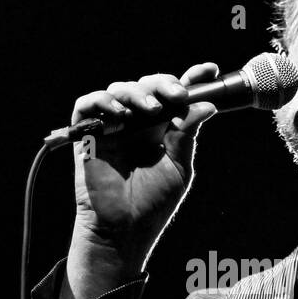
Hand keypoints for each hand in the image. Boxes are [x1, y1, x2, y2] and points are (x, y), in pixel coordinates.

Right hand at [64, 63, 218, 298]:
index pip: (175, 96)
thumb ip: (187, 134)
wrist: (124, 229)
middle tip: (177, 94)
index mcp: (162, 129)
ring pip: (120, 89)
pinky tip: (120, 114)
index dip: (191, 79)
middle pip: (148, 85)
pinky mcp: (87, 134)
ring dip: (136, 92)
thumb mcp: (179, 167)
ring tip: (150, 109)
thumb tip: (207, 105)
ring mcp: (112, 127)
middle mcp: (138, 123)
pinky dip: (102, 101)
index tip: (209, 70)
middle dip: (164, 83)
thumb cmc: (152, 203)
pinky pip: (87, 104)